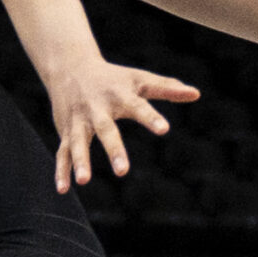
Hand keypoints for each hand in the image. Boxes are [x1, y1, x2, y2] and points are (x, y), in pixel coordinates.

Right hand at [43, 56, 199, 190]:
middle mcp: (97, 109)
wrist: (70, 66)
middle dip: (113, 149)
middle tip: (123, 172)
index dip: (151, 117)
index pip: (138, 106)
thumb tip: (196, 94)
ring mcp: (79, 121)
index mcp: (119, 96)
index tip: (164, 129)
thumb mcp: (140, 79)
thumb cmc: (113, 77)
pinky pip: (62, 153)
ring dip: (80, 161)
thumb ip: (167, 88)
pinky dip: (61, 170)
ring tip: (83, 181)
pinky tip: (63, 190)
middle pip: (105, 129)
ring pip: (77, 142)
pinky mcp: (66, 131)